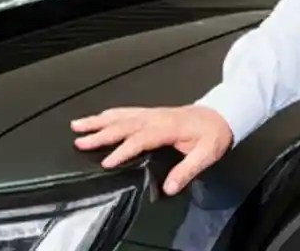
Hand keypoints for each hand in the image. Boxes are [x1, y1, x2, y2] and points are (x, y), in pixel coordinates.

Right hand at [71, 105, 232, 195]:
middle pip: (123, 124)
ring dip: (98, 121)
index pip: (140, 139)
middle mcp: (156, 117)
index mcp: (167, 127)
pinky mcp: (151, 112)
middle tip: (79, 141)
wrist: (222, 114)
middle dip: (100, 134)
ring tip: (77, 126)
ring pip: (121, 115)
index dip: (122, 151)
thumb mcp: (206, 154)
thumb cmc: (214, 134)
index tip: (106, 162)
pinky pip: (126, 111)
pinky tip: (98, 118)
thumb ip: (187, 170)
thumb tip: (169, 187)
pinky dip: (109, 114)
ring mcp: (152, 112)